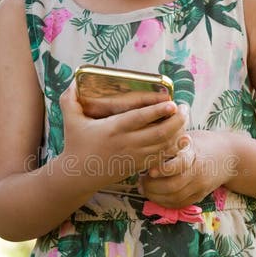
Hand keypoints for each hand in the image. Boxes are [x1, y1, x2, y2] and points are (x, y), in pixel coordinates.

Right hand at [59, 82, 189, 187]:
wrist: (79, 175)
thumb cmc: (75, 144)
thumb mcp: (70, 119)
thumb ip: (70, 99)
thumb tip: (73, 81)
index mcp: (113, 129)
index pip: (140, 119)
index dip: (158, 111)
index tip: (172, 103)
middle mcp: (127, 143)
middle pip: (159, 132)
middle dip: (177, 120)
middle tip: (185, 107)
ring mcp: (134, 156)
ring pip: (164, 145)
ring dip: (178, 132)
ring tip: (185, 118)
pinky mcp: (138, 166)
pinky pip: (161, 158)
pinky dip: (173, 148)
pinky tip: (180, 137)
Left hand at [140, 129, 243, 208]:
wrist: (229, 157)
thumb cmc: (203, 142)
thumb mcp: (189, 136)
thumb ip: (171, 142)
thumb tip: (146, 143)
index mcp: (195, 154)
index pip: (179, 164)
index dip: (162, 169)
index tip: (150, 170)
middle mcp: (198, 172)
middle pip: (173, 186)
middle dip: (152, 186)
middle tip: (140, 181)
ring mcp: (200, 186)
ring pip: (175, 198)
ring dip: (155, 196)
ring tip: (144, 188)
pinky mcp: (200, 196)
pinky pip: (180, 204)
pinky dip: (164, 203)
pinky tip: (155, 196)